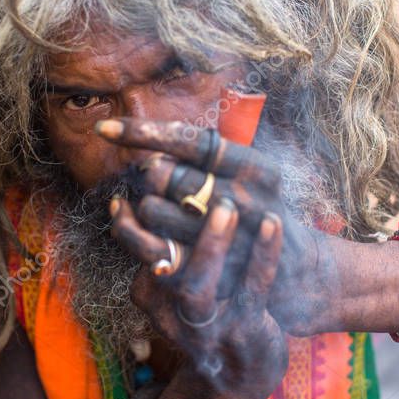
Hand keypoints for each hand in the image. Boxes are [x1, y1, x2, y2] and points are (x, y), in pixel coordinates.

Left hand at [97, 118, 337, 336]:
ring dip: (140, 206)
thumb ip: (208, 156)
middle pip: (163, 174)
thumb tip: (146, 143)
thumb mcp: (251, 174)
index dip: (142, 131)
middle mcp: (245, 198)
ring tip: (153, 206)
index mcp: (256, 166)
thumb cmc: (260, 210)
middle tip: (152, 179)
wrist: (295, 270)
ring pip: (152, 210)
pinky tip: (124, 219)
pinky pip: (151, 248)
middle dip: (147, 173)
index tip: (103, 128)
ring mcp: (230, 237)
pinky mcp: (212, 270)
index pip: (188, 140)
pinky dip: (131, 232)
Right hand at [110, 194, 286, 395]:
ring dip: (211, 243)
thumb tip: (157, 175)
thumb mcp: (174, 285)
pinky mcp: (247, 326)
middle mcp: (173, 305)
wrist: (240, 373)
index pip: (132, 248)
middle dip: (165, 218)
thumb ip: (163, 243)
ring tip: (226, 206)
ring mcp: (209, 319)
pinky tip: (273, 224)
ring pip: (197, 284)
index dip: (130, 215)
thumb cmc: (209, 310)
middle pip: (158, 260)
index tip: (140, 175)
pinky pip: (253, 288)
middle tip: (176, 176)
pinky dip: (262, 256)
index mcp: (152, 290)